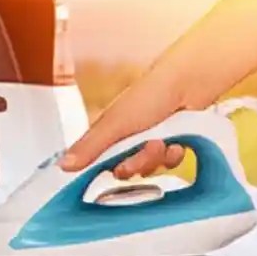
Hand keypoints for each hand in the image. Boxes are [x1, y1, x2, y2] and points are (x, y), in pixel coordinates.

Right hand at [59, 70, 199, 178]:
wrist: (193, 84)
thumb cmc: (152, 93)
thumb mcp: (115, 122)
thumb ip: (89, 146)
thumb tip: (63, 164)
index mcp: (110, 130)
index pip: (99, 160)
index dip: (106, 169)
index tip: (112, 171)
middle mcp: (129, 137)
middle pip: (127, 168)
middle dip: (138, 163)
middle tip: (145, 150)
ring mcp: (152, 141)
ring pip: (149, 168)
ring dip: (157, 159)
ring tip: (163, 142)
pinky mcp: (173, 144)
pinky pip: (170, 164)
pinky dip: (174, 156)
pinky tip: (177, 143)